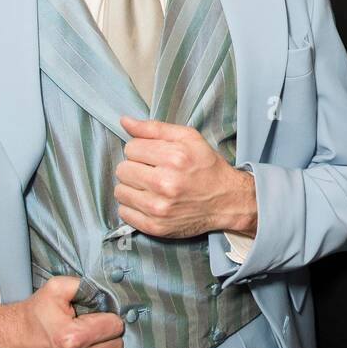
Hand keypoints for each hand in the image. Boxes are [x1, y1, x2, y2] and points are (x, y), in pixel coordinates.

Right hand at [0, 276, 124, 347]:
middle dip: (105, 336)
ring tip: (79, 345)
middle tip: (86, 330)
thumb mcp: (55, 289)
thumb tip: (108, 293)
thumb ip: (85, 285)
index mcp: (73, 338)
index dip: (107, 318)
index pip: (116, 327)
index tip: (94, 318)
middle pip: (115, 347)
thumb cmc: (31, 316)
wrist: (4, 344)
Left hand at [115, 115, 257, 238]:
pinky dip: (133, 206)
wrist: (227, 200)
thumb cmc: (207, 166)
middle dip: (135, 168)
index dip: (141, 150)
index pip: (131, 148)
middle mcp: (165, 183)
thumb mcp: (188, 138)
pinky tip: (149, 201)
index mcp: (174, 158)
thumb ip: (155, 128)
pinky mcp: (155, 226)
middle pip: (122, 170)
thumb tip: (124, 121)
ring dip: (132, 187)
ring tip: (150, 187)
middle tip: (152, 171)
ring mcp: (159, 208)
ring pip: (120, 191)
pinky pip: (124, 212)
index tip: (154, 156)